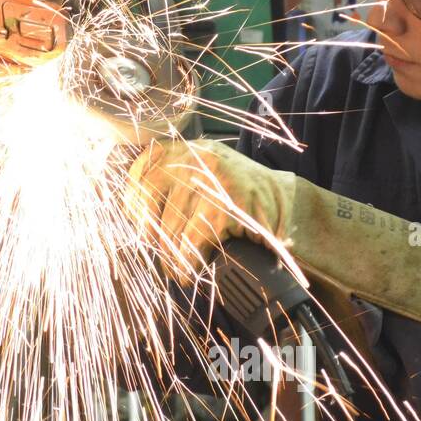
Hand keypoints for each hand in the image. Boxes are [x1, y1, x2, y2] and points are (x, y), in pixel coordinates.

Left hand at [125, 138, 296, 275]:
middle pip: (149, 204)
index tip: (138, 225)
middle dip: (152, 237)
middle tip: (160, 256)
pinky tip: (189, 271)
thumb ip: (171, 181)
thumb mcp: (204, 174)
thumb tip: (133, 213)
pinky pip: (192, 242)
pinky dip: (188, 263)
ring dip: (170, 257)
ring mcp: (211, 180)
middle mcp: (194, 158)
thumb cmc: (237, 195)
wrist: (288, 202)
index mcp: (183, 149)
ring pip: (170, 228)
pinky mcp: (226, 206)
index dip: (133, 204)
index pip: (140, 172)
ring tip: (176, 270)